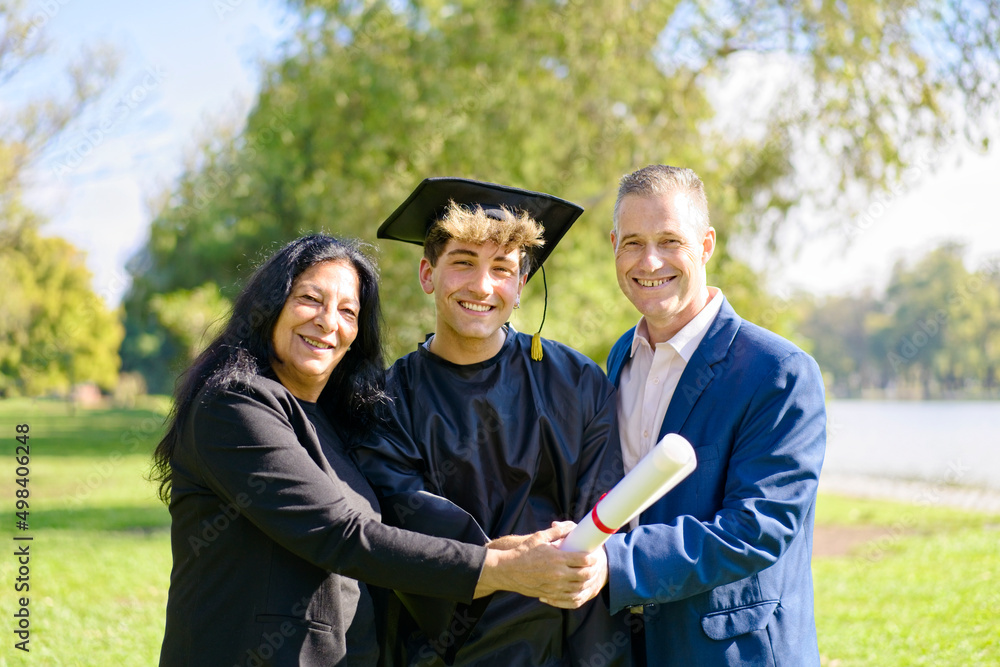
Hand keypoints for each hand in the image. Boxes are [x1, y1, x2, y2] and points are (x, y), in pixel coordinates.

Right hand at [475, 522, 606, 607]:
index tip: (594, 555)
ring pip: (578, 588)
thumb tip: (571, 525)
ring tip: (588, 577)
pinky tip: (577, 589)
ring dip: (586, 583)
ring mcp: (554, 586)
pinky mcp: (549, 595)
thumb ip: (557, 531)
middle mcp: (558, 574)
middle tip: (594, 566)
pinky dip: (577, 594)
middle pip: (584, 575)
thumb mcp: (539, 537)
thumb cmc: (523, 551)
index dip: (592, 558)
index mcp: (557, 558)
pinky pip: (568, 598)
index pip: (583, 560)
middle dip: (593, 570)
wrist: (507, 570)